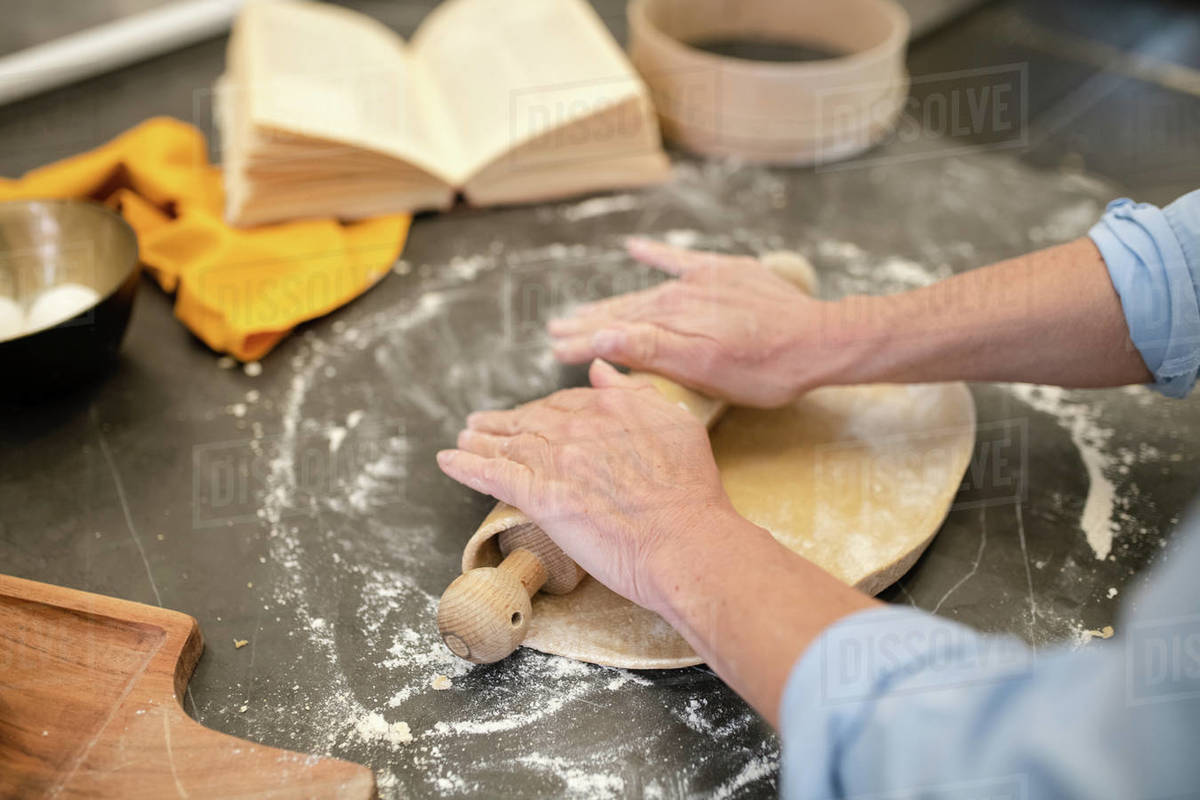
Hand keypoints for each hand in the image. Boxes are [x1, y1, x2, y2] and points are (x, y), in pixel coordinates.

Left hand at [436, 359, 737, 611]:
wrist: (684, 540)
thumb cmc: (693, 492)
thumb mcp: (677, 424)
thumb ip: (635, 394)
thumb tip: (600, 370)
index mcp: (612, 407)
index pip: (566, 403)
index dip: (544, 411)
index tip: (531, 415)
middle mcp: (579, 427)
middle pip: (530, 420)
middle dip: (504, 422)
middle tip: (481, 424)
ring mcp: (557, 460)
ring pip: (508, 443)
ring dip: (480, 439)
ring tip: (463, 438)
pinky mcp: (540, 495)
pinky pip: (492, 474)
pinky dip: (466, 465)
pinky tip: (447, 460)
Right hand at [548, 238, 829, 406]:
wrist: (818, 341)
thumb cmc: (763, 369)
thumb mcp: (703, 371)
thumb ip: (649, 350)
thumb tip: (599, 337)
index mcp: (670, 321)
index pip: (613, 332)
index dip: (582, 343)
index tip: (553, 350)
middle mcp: (679, 295)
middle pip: (623, 310)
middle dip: (586, 322)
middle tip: (552, 330)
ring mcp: (702, 281)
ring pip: (645, 291)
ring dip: (612, 301)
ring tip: (582, 307)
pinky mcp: (724, 272)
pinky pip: (681, 259)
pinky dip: (656, 253)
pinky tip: (633, 247)